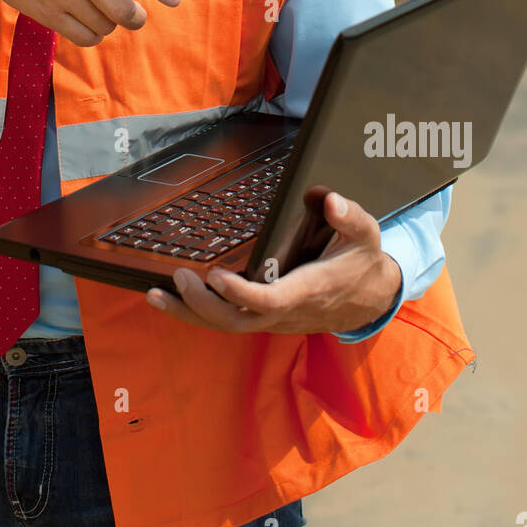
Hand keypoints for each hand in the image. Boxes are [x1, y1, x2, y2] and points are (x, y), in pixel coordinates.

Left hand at [145, 191, 402, 335]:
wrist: (369, 298)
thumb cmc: (361, 261)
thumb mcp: (366, 234)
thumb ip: (351, 217)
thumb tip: (331, 201)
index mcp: (308, 289)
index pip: (269, 300)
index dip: (241, 293)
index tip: (215, 274)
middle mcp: (286, 310)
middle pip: (238, 321)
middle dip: (204, 304)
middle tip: (180, 276)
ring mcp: (273, 319)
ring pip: (227, 326)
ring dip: (191, 313)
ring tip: (156, 294)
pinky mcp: (264, 318)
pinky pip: (228, 321)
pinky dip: (198, 313)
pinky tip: (171, 299)